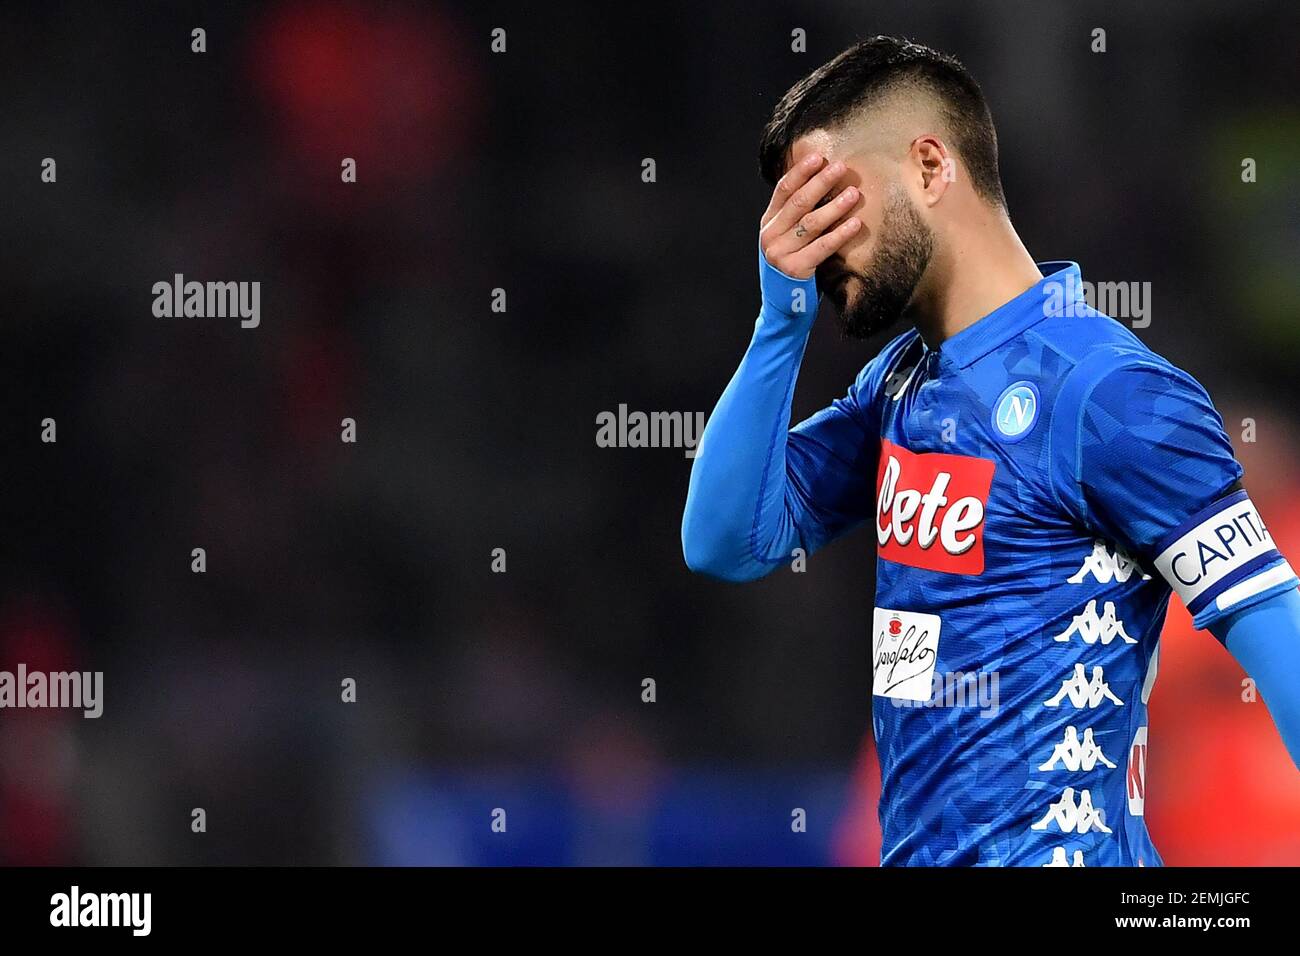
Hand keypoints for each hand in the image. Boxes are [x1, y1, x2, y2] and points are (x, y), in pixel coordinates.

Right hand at [759, 153, 861, 279]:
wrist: (783, 305)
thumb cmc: (793, 265)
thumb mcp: (788, 238)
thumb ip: (798, 216)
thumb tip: (825, 182)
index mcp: (768, 223)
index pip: (783, 190)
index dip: (801, 172)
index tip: (819, 157)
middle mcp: (770, 235)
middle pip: (798, 202)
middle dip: (821, 183)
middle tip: (841, 168)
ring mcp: (780, 253)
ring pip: (811, 223)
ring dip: (835, 206)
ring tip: (854, 193)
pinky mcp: (794, 269)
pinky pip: (821, 247)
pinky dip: (840, 234)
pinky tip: (856, 224)